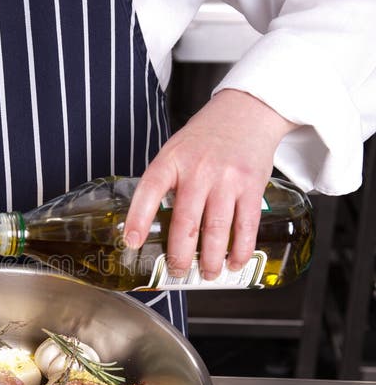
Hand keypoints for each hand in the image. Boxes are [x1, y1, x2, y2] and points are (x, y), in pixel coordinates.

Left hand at [124, 89, 298, 279]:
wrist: (247, 111)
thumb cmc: (207, 136)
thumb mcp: (176, 150)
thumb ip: (166, 183)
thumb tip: (152, 225)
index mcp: (172, 161)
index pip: (149, 190)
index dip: (138, 218)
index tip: (132, 242)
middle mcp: (198, 171)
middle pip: (186, 222)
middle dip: (180, 255)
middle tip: (177, 272)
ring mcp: (227, 180)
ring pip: (216, 230)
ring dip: (211, 259)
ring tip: (207, 274)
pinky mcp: (252, 186)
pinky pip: (246, 226)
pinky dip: (240, 249)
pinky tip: (234, 262)